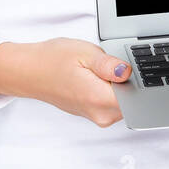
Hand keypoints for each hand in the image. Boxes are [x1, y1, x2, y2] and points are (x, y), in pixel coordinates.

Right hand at [0, 38, 132, 126]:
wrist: (29, 72)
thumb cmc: (51, 60)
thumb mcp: (85, 53)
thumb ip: (110, 64)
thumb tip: (128, 72)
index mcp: (99, 99)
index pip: (139, 97)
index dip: (138, 79)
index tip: (127, 68)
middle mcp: (100, 113)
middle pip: (133, 99)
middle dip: (128, 80)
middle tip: (107, 64)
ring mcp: (96, 116)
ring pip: (123, 101)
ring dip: (117, 84)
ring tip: (97, 70)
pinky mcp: (93, 113)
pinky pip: (112, 102)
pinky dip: (109, 88)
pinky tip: (93, 77)